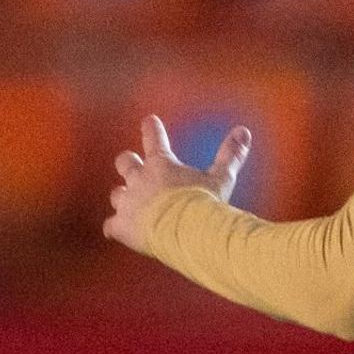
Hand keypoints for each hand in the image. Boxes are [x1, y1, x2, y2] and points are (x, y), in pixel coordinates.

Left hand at [104, 116, 248, 252]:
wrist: (188, 233)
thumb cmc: (204, 204)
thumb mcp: (221, 178)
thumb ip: (230, 155)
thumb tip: (244, 131)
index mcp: (162, 165)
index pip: (154, 138)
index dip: (151, 128)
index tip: (149, 120)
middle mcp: (140, 179)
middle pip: (125, 162)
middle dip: (128, 162)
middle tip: (131, 163)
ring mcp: (128, 203)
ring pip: (116, 194)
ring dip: (122, 197)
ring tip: (127, 203)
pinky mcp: (121, 226)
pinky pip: (110, 226)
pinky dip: (114, 228)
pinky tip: (115, 232)